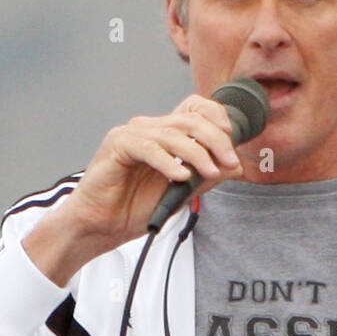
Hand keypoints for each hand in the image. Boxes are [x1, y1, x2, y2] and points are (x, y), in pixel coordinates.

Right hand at [22, 93, 245, 285]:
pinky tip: (181, 177)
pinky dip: (168, 162)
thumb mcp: (180, 194)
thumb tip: (235, 166)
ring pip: (172, 133)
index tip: (232, 140)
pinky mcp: (116, 145)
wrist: (101, 226)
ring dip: (197, 154)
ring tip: (210, 174)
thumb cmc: (132, 209)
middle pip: (189, 120)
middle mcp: (148, 128)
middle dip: (216, 140)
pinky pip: (148, 148)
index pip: (194, 109)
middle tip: (229, 162)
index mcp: (163, 134)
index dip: (216, 117)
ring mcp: (131, 134)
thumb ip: (205, 178)